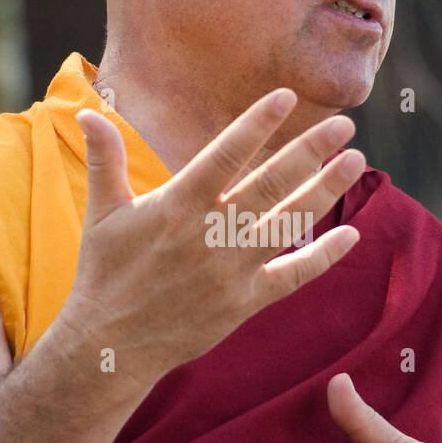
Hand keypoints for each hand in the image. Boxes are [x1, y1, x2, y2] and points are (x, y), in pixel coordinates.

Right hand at [62, 90, 365, 389]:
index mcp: (177, 206)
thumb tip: (87, 111)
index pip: (225, 154)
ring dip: (324, 192)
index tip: (287, 97)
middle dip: (310, 152)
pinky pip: (292, 276)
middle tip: (345, 125)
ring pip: (289, 224)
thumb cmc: (105, 273)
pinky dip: (323, 257)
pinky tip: (351, 236)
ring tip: (354, 162)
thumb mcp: (102, 213)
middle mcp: (210, 235)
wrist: (111, 345)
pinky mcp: (245, 302)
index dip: (257, 124)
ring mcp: (231, 270)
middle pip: (270, 185)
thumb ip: (104, 159)